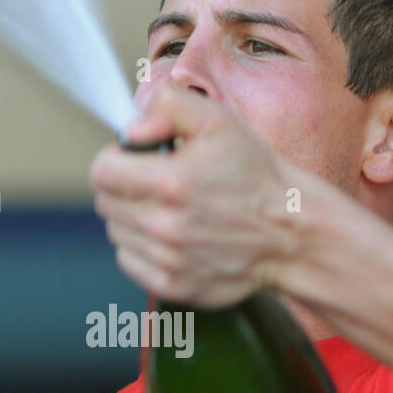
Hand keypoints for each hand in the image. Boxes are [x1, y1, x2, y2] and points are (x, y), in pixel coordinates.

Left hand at [88, 85, 298, 307]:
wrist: (292, 234)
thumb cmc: (254, 175)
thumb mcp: (218, 121)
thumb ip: (167, 106)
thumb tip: (130, 129)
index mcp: (169, 183)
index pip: (100, 172)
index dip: (113, 159)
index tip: (132, 158)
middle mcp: (163, 226)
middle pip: (104, 202)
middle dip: (122, 186)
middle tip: (155, 181)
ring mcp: (167, 260)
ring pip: (115, 231)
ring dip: (131, 216)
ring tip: (168, 208)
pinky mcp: (171, 286)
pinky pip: (128, 260)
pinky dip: (141, 247)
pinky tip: (171, 235)